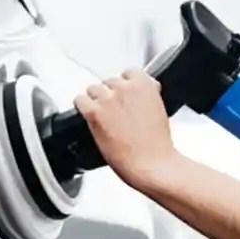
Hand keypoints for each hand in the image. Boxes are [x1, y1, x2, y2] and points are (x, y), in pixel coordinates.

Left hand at [74, 68, 176, 184]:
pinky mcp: (94, 113)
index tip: (125, 96)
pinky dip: (82, 106)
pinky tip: (88, 115)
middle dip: (111, 95)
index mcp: (145, 84)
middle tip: (115, 112)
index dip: (126, 86)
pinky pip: (80, 100)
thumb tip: (142, 91)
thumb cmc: (158, 145)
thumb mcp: (160, 110)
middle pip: (109, 82)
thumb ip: (148, 95)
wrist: (153, 166)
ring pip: (93, 89)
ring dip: (96, 100)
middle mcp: (125, 87)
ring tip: (102, 116)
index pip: (128, 73)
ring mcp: (108, 99)